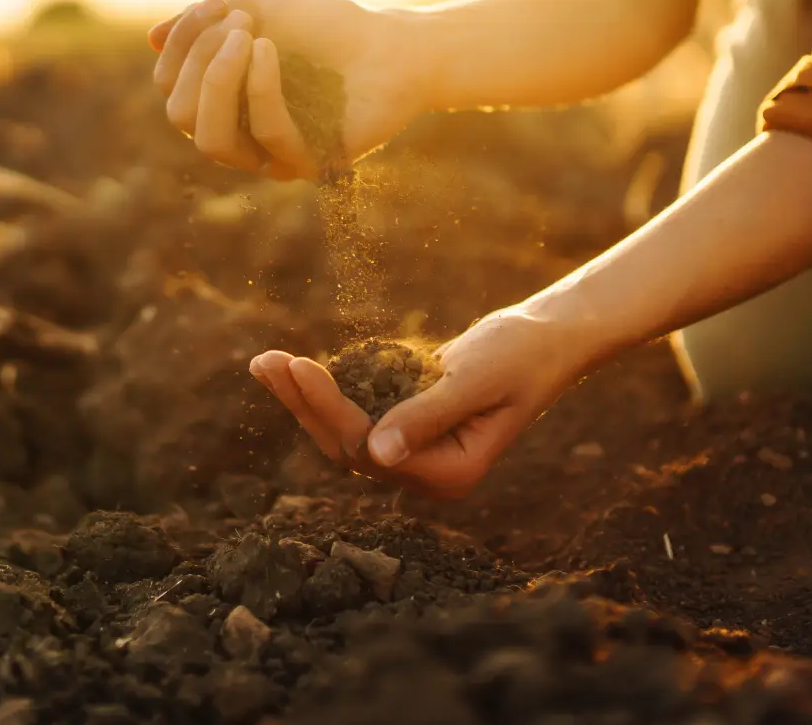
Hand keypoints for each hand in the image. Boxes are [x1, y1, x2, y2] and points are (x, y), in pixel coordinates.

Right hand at [148, 0, 429, 178]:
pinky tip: (269, 50)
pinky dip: (261, 88)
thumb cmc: (330, 28)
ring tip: (248, 35)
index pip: (171, 87)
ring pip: (211, 140)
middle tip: (240, 21)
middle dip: (198, 60)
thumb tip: (152, 40)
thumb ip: (206, 25)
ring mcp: (272, 157)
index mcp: (223, 102)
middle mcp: (240, 136)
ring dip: (217, 81)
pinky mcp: (309, 164)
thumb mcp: (260, 11)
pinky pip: (267, 136)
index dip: (180, 45)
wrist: (397, 44)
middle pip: (181, 115)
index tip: (214, 3)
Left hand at [247, 307, 582, 499]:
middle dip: (303, 404)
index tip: (298, 366)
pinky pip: (356, 410)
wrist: (547, 337)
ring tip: (264, 362)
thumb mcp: (476, 380)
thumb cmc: (521, 356)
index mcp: (449, 475)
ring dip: (303, 397)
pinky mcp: (406, 424)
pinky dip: (326, 388)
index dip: (330, 409)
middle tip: (263, 362)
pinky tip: (291, 366)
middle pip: (347, 446)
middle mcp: (427, 472)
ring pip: (344, 431)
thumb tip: (376, 452)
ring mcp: (416, 451)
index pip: (371, 448)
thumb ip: (428, 416)